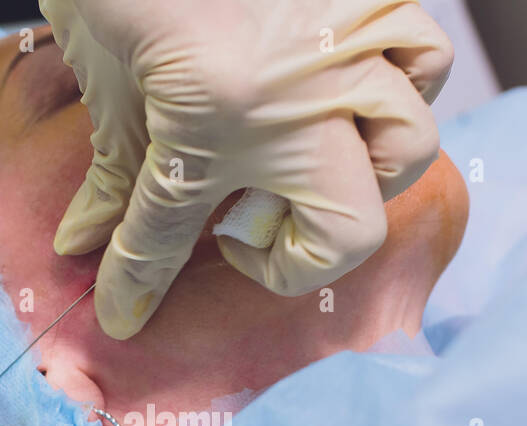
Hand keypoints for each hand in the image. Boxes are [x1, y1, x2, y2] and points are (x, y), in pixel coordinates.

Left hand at [40, 0, 452, 337]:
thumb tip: (108, 295)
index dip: (272, 269)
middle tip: (262, 204)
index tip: (227, 245)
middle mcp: (326, 76)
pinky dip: (395, 66)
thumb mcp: (114, 108)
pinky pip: (417, 35)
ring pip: (417, 112)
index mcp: (259, 119)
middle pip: (376, 196)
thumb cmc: (120, 3)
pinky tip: (345, 72)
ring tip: (322, 142)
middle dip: (320, 226)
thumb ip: (119, 203)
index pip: (300, 238)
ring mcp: (353, 21)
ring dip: (375, 150)